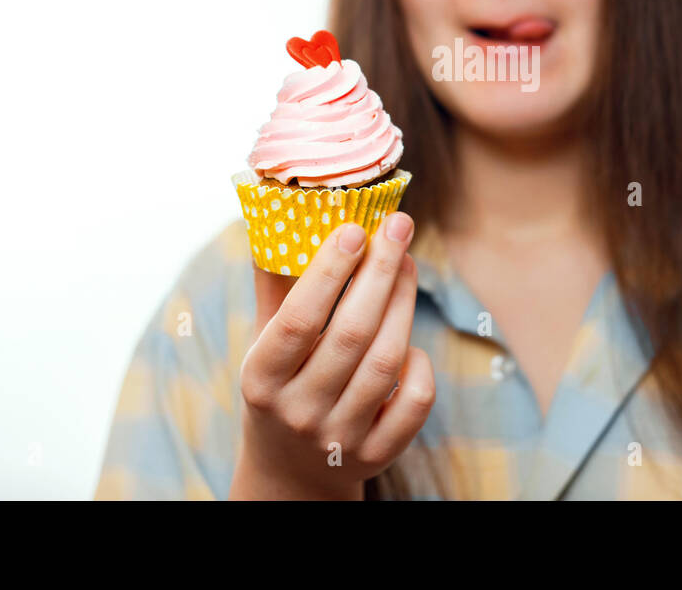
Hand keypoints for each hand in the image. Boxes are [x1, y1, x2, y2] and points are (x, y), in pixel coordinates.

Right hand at [229, 212, 434, 499]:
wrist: (289, 470)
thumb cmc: (280, 384)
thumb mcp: (265, 343)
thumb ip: (275, 284)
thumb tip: (280, 211)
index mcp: (261, 379)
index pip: (298, 319)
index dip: (329, 271)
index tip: (353, 228)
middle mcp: (299, 412)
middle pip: (352, 334)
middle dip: (381, 273)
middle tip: (399, 227)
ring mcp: (340, 437)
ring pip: (387, 361)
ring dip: (404, 304)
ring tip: (407, 264)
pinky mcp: (377, 454)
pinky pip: (415, 401)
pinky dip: (420, 364)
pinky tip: (410, 340)